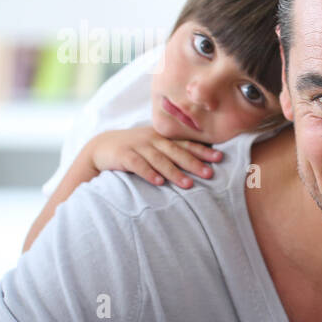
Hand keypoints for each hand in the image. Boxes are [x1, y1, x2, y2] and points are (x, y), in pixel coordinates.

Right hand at [90, 126, 221, 187]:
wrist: (101, 147)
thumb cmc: (134, 149)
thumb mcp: (154, 146)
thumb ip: (173, 151)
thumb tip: (201, 163)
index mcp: (163, 137)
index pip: (186, 143)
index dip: (203, 150)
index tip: (220, 158)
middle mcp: (152, 140)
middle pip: (176, 151)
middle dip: (194, 163)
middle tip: (209, 174)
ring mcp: (137, 146)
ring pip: (159, 159)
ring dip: (174, 172)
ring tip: (188, 184)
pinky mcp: (123, 155)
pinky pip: (137, 164)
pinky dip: (149, 173)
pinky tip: (159, 182)